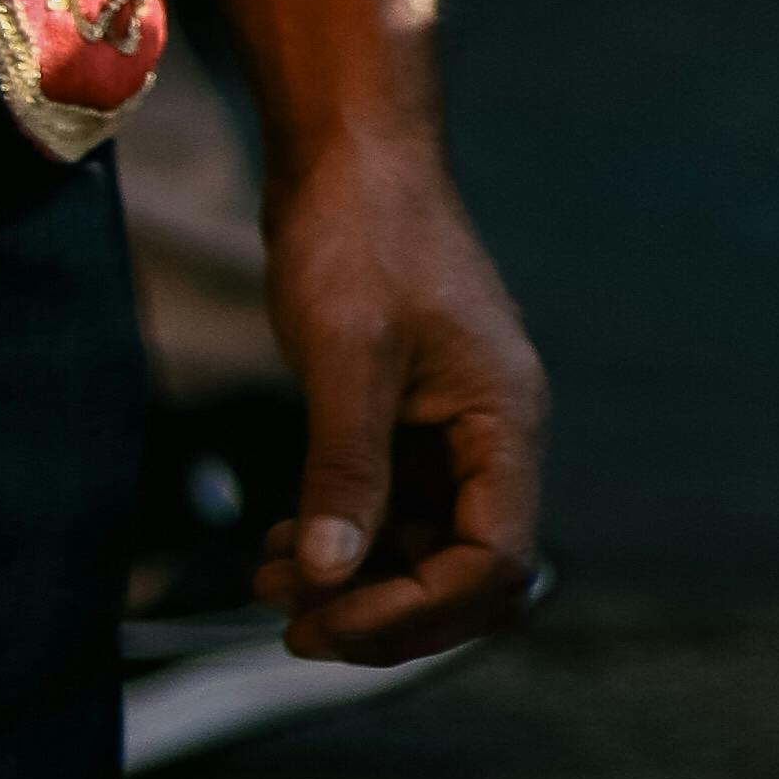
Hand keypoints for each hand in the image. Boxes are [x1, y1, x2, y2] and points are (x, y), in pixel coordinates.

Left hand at [221, 0, 544, 663]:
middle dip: (385, 610)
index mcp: (506, 421)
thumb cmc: (361, 232)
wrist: (347, 149)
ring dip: (354, 579)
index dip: (419, 608)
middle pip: (465, 571)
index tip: (333, 617)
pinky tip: (281, 545)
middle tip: (298, 629)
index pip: (495, 561)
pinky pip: (390, 509)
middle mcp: (492, 434)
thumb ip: (345, 473)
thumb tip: (329, 580)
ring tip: (272, 585)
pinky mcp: (408, 416)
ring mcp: (451, 428)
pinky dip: (341, 538)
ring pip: (421, 547)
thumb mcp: (348, 357)